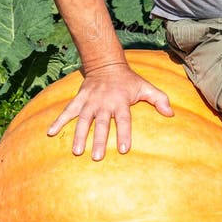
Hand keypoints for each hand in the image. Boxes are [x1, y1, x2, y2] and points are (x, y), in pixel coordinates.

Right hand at [47, 62, 173, 159]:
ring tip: (77, 152)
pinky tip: (50, 133)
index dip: (124, 134)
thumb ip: (159, 100)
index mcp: (120, 102)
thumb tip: (171, 114)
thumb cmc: (129, 80)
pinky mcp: (79, 99)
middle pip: (101, 124)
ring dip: (79, 135)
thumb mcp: (145, 87)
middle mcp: (104, 103)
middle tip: (96, 158)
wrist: (106, 64)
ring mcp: (90, 101)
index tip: (123, 149)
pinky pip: (67, 111)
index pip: (124, 120)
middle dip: (98, 140)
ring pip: (83, 120)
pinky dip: (58, 121)